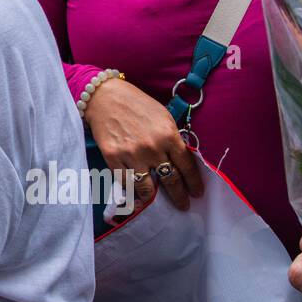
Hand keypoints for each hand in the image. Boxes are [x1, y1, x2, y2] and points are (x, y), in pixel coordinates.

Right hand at [82, 77, 202, 209]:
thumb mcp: (162, 116)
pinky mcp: (113, 159)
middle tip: (183, 205)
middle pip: (171, 181)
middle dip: (179, 197)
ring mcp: (132, 155)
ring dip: (154, 199)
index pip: (187, 166)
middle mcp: (152, 148)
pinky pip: (126, 183)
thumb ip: (172, 138)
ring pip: (147, 189)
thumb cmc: (136, 104)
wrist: (104, 97)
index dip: (194, 183)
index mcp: (168, 135)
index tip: (197, 193)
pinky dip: (131, 191)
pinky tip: (136, 195)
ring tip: (156, 202)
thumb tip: (180, 160)